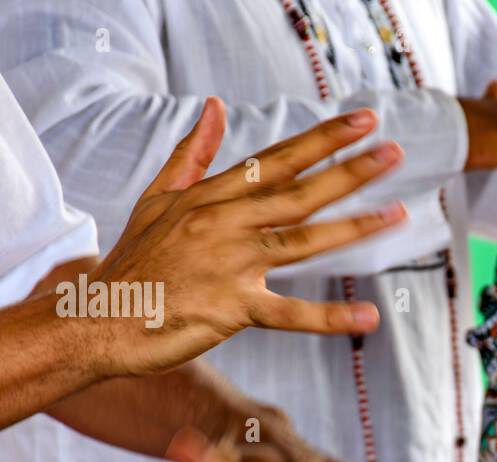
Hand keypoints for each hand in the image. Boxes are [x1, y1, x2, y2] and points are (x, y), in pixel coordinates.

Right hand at [90, 98, 406, 377]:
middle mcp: (224, 224)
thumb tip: (214, 107)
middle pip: (297, 191)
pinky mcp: (231, 308)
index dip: (322, 139)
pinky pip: (291, 314)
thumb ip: (192, 155)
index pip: (277, 160)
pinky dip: (330, 317)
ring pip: (302, 241)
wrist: (97, 319)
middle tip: (393, 150)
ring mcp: (229, 265)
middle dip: (348, 169)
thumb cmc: (133, 263)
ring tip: (398, 213)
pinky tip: (368, 316)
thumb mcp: (157, 199)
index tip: (362, 121)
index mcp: (212, 198)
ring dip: (353, 227)